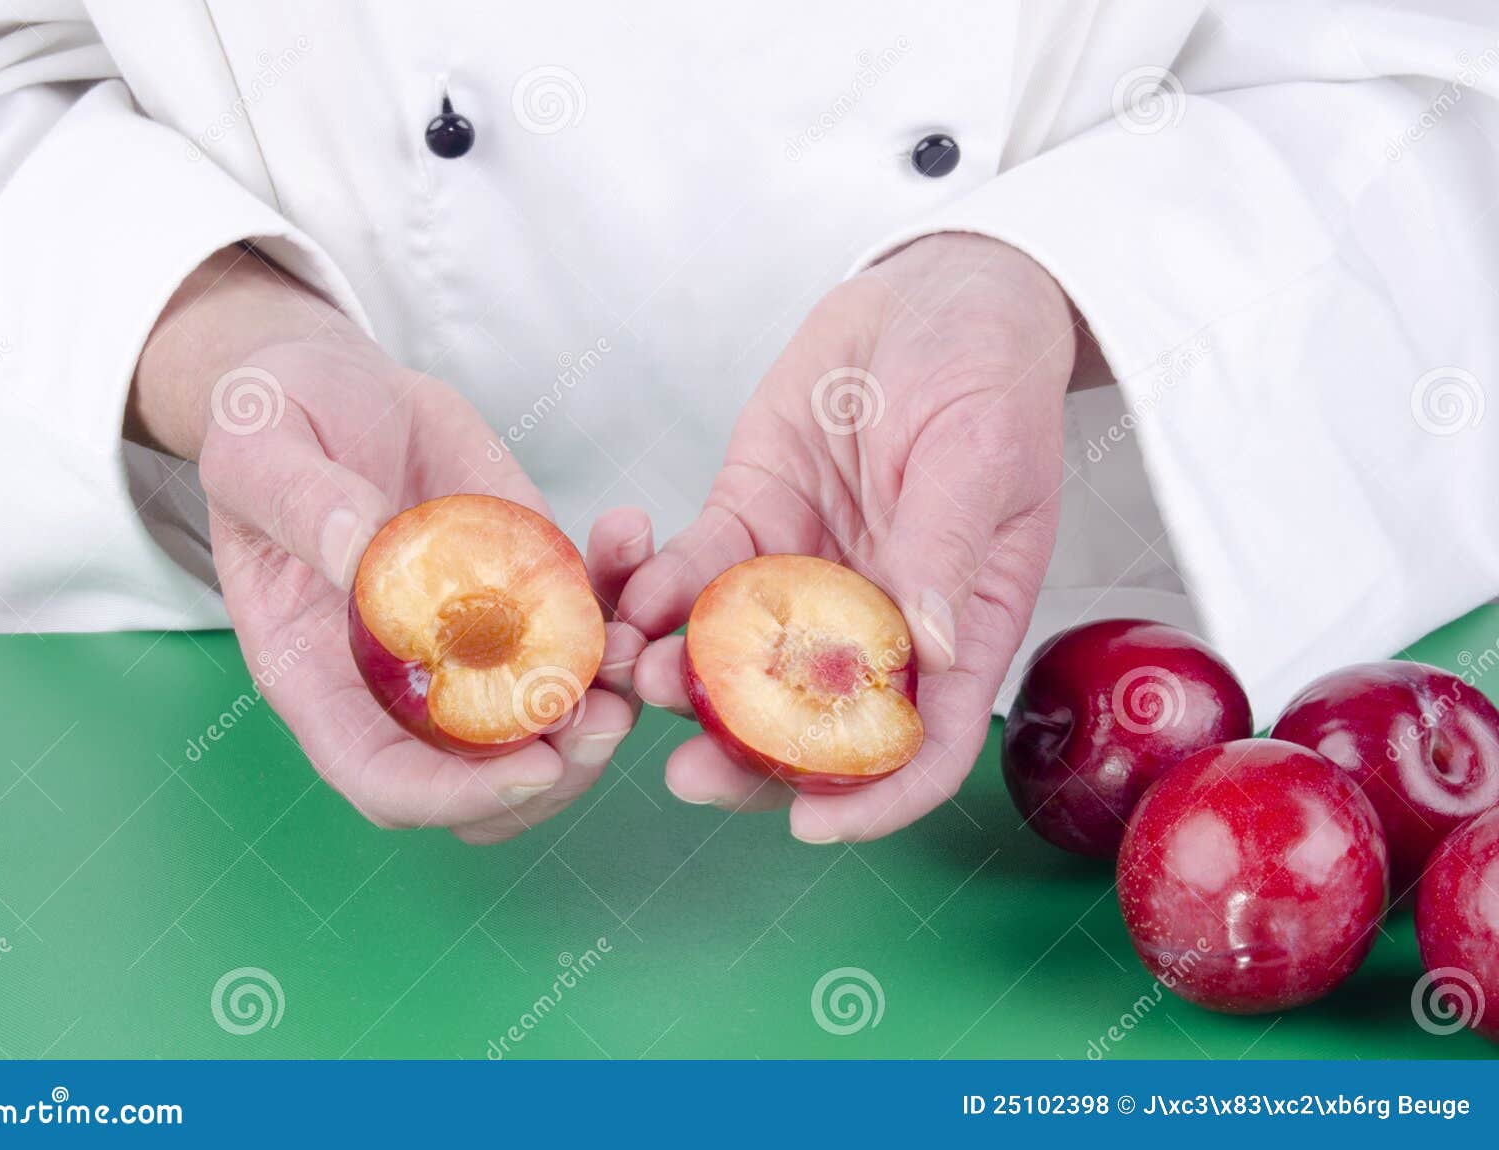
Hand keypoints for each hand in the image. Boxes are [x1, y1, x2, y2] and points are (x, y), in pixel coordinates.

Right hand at [129, 247, 648, 840]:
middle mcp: (404, 678)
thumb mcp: (258, 453)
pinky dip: (620, 593)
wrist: (336, 390)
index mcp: (320, 676)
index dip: (457, 795)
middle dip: (561, 766)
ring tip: (634, 641)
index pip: (386, 779)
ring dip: (607, 694)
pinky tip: (628, 533)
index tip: (533, 769)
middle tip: (610, 712)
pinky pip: (584, 617)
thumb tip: (360, 553)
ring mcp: (474, 639)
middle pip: (488, 774)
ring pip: (553, 714)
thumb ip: (300, 504)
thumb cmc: (272, 431)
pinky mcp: (523, 585)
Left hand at [620, 233, 1076, 841]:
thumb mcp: (981, 454)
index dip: (872, 800)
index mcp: (954, 626)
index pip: (922, 745)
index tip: (810, 829)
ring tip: (637, 677)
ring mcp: (803, 579)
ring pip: (736, 665)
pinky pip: (693, 581)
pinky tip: (628, 599)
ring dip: (685, 684)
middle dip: (747, 760)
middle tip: (685, 773)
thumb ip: (946, 549)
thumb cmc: (986, 368)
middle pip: (811, 726)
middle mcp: (873, 620)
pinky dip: (657, 597)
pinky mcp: (746, 527)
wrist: (928, 293)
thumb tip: (932, 650)